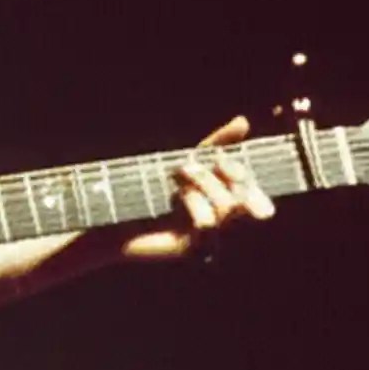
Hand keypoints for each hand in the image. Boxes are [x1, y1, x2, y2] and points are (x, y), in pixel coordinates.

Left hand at [123, 116, 275, 258]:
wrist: (119, 212)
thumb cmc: (154, 187)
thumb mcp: (189, 161)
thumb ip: (217, 143)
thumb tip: (244, 121)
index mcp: (226, 202)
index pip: (249, 185)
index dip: (239, 172)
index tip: (217, 162)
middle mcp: (223, 223)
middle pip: (242, 195)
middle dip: (215, 176)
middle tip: (184, 169)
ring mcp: (210, 239)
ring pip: (227, 207)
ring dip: (202, 186)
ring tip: (177, 183)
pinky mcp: (192, 248)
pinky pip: (208, 224)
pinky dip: (194, 204)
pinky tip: (175, 200)